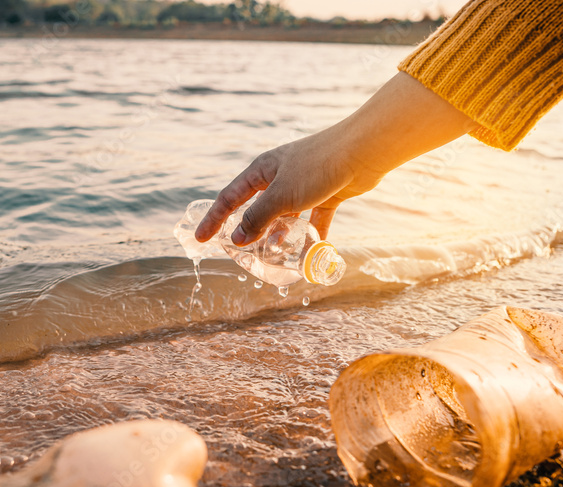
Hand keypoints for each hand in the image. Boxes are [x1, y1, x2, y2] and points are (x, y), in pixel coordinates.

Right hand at [194, 72, 476, 245]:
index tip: (201, 239)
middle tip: (242, 255)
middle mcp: (279, 177)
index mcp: (261, 171)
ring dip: (280, 237)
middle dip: (250, 232)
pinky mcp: (325, 195)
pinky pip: (313, 220)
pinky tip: (312, 255)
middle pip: (257, 209)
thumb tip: (238, 238)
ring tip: (275, 257)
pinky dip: (311, 237)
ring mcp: (303, 186)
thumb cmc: (317, 167)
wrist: (362, 152)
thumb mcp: (281, 196)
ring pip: (285, 217)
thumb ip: (258, 218)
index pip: (229, 198)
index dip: (213, 219)